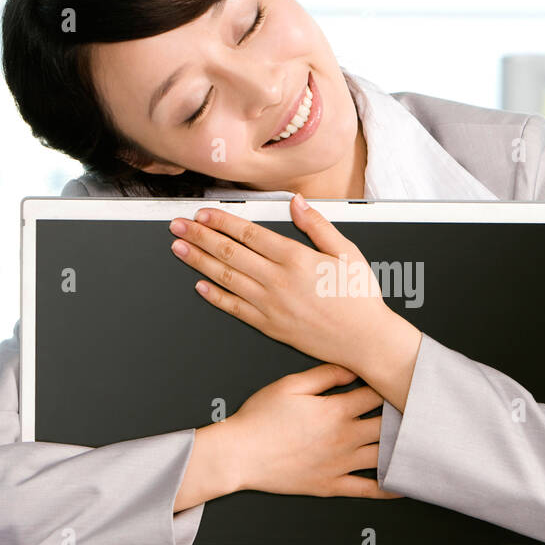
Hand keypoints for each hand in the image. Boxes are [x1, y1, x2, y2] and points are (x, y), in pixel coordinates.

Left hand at [168, 196, 404, 372]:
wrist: (365, 340)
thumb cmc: (359, 298)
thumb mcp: (347, 251)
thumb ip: (318, 225)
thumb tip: (297, 203)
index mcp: (295, 258)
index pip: (248, 232)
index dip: (221, 220)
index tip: (203, 213)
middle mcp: (278, 280)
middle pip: (228, 252)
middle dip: (199, 236)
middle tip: (178, 226)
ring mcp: (270, 305)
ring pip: (225, 277)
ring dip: (198, 261)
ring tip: (179, 248)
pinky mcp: (269, 326)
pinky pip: (234, 308)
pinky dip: (214, 296)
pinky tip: (200, 286)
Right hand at [224, 363, 401, 499]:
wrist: (239, 455)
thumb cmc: (259, 420)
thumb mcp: (290, 385)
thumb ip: (326, 374)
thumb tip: (353, 368)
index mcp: (335, 411)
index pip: (376, 395)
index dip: (390, 386)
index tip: (400, 382)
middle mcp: (344, 439)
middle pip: (388, 425)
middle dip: (403, 416)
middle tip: (418, 410)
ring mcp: (340, 464)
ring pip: (385, 456)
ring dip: (403, 448)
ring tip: (419, 440)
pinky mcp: (331, 485)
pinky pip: (368, 490)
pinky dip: (390, 488)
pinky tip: (405, 483)